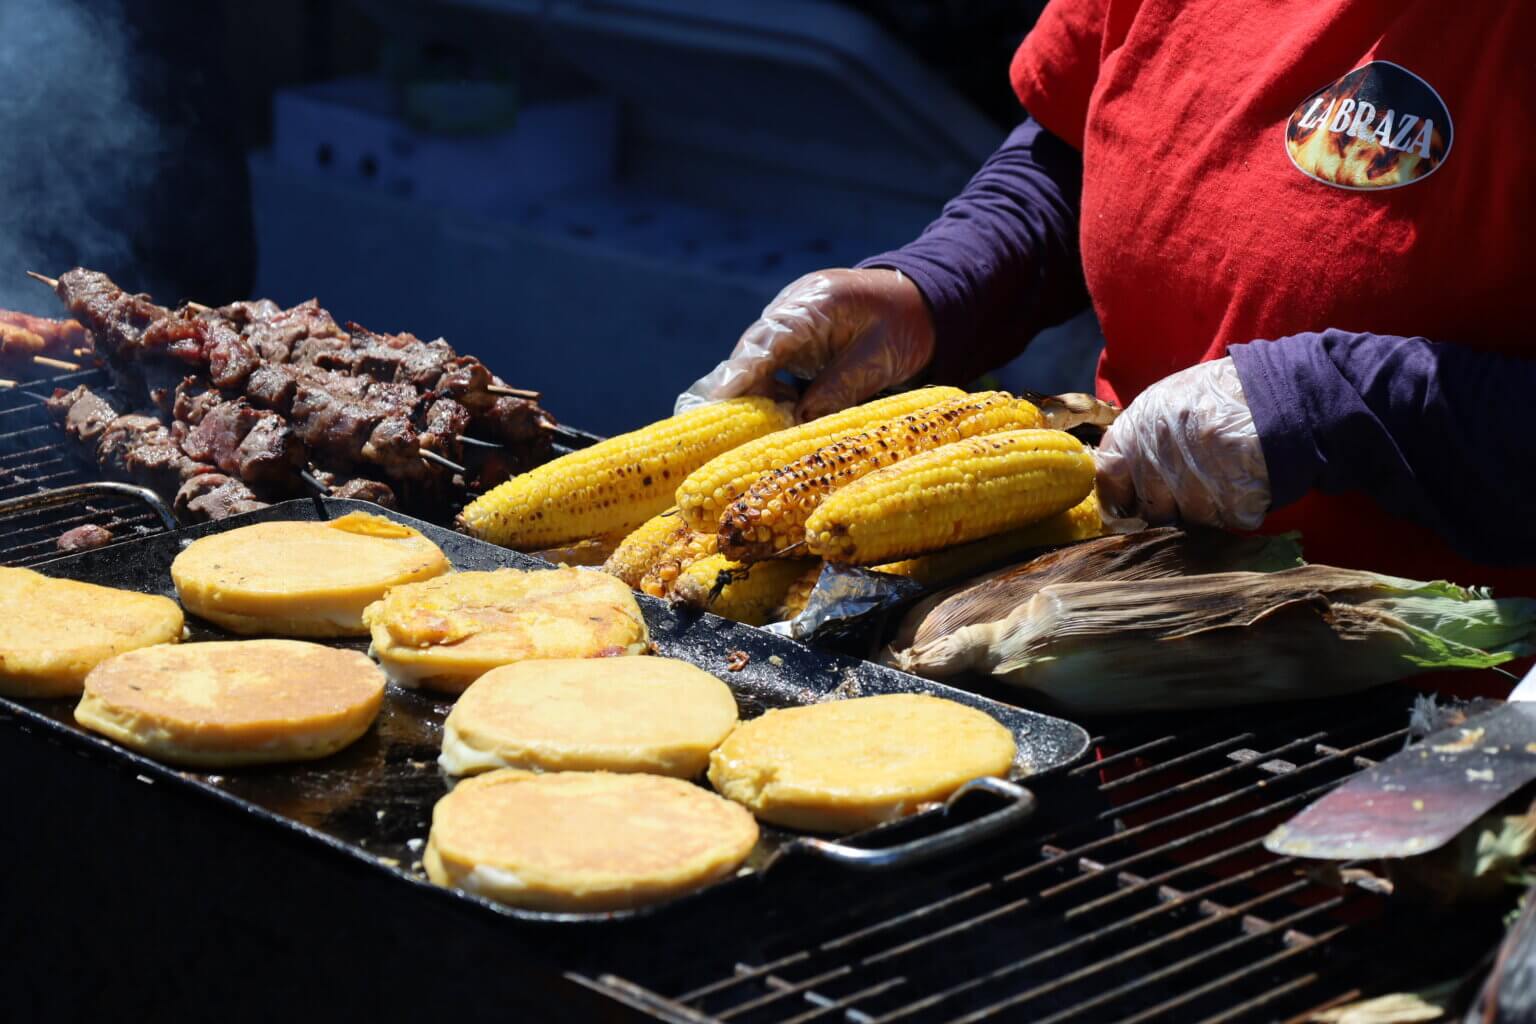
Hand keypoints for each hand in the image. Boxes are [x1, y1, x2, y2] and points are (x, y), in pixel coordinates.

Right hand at [674, 268, 936, 420]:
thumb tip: (797, 423)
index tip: (720, 396)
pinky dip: (768, 398)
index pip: (767, 340)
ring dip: (750, 400)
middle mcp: (791, 312)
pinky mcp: (793, 344)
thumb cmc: (903, 326)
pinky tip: (768, 426)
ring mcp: (789, 327)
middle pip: (751, 354)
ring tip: (737, 437)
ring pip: (756, 365)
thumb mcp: (877, 359)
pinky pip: (771, 372)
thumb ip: (838, 388)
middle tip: (712, 430)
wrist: (919, 302)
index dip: (742, 370)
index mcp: (813, 304)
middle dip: (733, 391)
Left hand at [1095, 357, 1270, 529]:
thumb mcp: (1165, 403)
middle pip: (1151, 508)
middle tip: (1187, 492)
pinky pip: (1225, 521)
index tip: (1128, 507)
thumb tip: (1112, 485)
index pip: (1109, 476)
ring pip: (1189, 520)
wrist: (1279, 392)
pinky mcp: (1237, 492)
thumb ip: (1135, 439)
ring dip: (1203, 510)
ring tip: (1219, 481)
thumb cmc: (1215, 398)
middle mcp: (1165, 447)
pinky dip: (1232, 511)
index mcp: (1141, 423)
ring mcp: (1202, 472)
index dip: (1117, 498)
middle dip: (1166, 509)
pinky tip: (1240, 484)